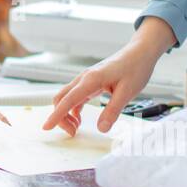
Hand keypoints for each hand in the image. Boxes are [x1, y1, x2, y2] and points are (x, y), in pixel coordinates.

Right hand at [42, 42, 160, 135]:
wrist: (139, 53)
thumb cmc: (135, 68)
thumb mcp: (127, 92)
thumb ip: (113, 110)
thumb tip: (102, 128)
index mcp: (91, 80)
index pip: (68, 100)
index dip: (56, 115)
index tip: (46, 127)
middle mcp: (84, 79)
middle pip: (61, 98)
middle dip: (60, 117)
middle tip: (73, 133)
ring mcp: (86, 80)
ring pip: (66, 98)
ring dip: (66, 113)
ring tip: (76, 128)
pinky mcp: (90, 82)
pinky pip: (75, 97)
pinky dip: (73, 109)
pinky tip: (79, 118)